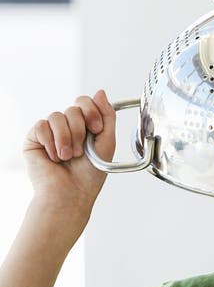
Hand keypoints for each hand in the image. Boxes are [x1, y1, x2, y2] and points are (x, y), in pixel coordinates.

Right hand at [22, 90, 115, 214]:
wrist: (70, 195)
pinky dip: (50, 143)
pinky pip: (41, 126)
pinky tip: (53, 157)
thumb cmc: (89, 175)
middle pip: (73, 108)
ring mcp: (50, 132)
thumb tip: (100, 92)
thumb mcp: (107, 141)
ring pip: (57, 116)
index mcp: (85, 125)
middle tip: (80, 151)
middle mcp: (67, 126)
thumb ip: (107, 115)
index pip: (86, 101)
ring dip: (65, 138)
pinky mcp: (34, 139)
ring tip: (67, 157)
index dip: (92, 111)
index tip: (96, 130)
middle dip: (79, 130)